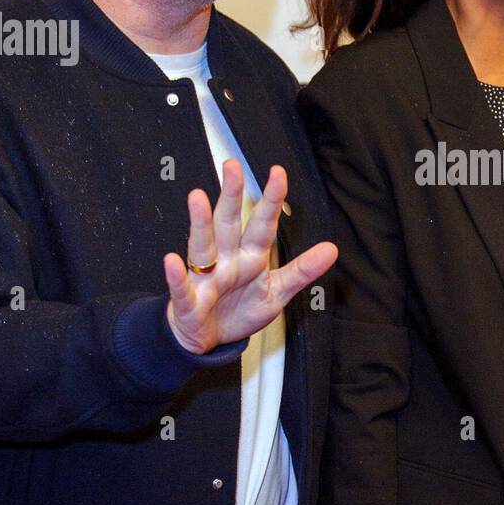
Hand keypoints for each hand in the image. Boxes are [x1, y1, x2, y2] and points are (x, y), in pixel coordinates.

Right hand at [163, 161, 336, 354]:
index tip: (278, 172)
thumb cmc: (239, 309)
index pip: (263, 223)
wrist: (210, 339)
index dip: (271, 200)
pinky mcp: (188, 300)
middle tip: (232, 165)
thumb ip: (302, 270)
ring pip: (202, 245)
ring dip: (199, 222)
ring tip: (197, 196)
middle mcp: (226, 259)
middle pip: (228, 222)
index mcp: (250, 255)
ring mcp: (205, 277)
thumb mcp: (277, 292)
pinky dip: (176, 275)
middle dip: (230, 195)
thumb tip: (332, 249)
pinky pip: (182, 287)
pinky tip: (172, 260)